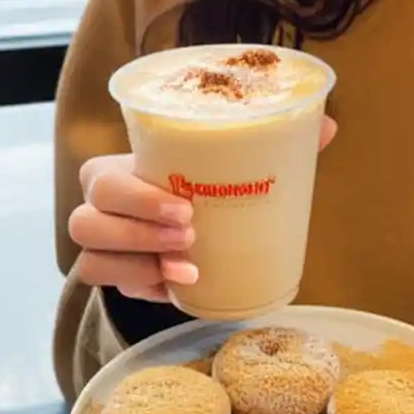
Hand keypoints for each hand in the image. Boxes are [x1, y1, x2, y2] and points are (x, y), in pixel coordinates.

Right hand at [69, 116, 336, 300]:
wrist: (170, 219)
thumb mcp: (219, 164)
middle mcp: (95, 207)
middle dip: (140, 234)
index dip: (138, 198)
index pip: (103, 181)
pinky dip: (137, 287)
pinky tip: (170, 287)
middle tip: (192, 238)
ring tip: (187, 270)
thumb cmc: (190, 184)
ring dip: (138, 266)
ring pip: (91, 260)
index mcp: (112, 170)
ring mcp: (98, 246)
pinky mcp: (107, 274)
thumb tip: (326, 126)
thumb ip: (264, 142)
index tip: (187, 208)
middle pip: (87, 222)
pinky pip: (105, 286)